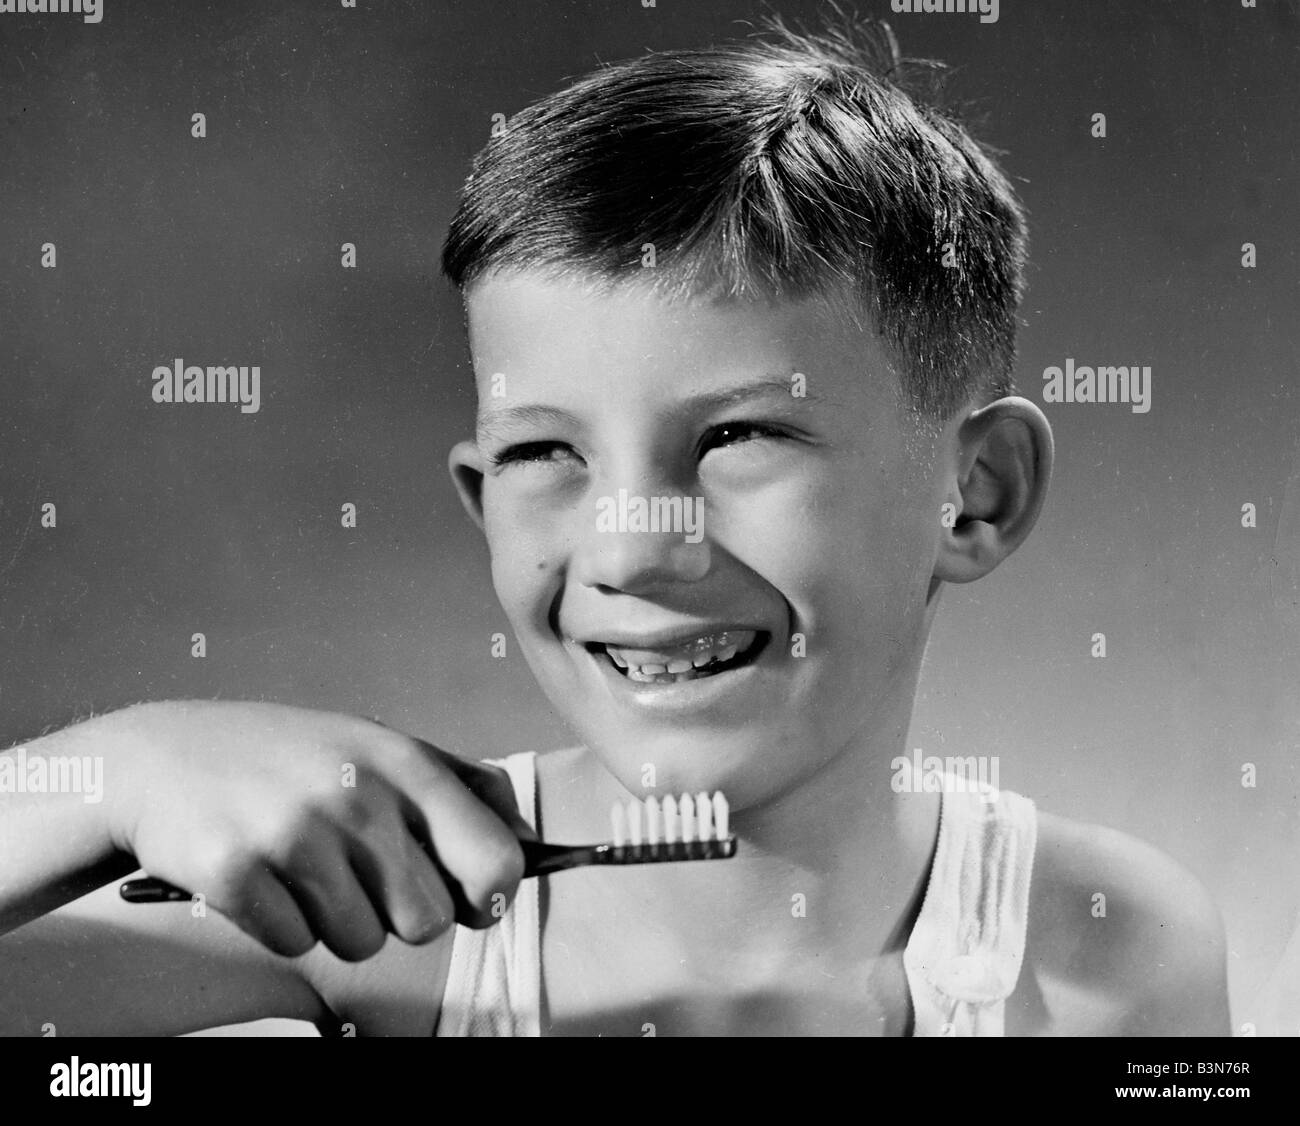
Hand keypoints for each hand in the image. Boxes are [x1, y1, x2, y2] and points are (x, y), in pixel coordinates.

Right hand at [106, 701, 532, 961]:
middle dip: (396, 911)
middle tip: (355, 871)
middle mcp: (356, 794)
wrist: (160, 755)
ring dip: (334, 918)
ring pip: (361, 942)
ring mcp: (294, 833)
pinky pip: (296, 944)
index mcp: (405, 762)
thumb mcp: (380, 745)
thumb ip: (459, 788)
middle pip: (427, 922)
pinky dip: (281, 924)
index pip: (494, 862)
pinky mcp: (236, 872)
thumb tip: (528, 844)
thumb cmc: (289, 757)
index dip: (486, 896)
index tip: (465, 897)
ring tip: (301, 864)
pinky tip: (261, 875)